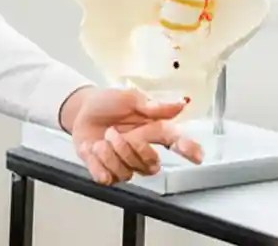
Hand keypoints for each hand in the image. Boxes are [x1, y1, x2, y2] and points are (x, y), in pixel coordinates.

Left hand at [60, 86, 204, 185]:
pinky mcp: (108, 171)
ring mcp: (126, 163)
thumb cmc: (107, 102)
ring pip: (127, 174)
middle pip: (151, 165)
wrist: (81, 111)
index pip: (178, 143)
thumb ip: (153, 105)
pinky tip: (91, 149)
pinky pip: (107, 178)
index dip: (190, 150)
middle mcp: (143, 150)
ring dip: (109, 155)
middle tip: (112, 133)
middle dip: (129, 150)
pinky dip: (95, 163)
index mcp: (154, 130)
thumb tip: (180, 103)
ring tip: (100, 141)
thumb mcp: (129, 97)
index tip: (196, 156)